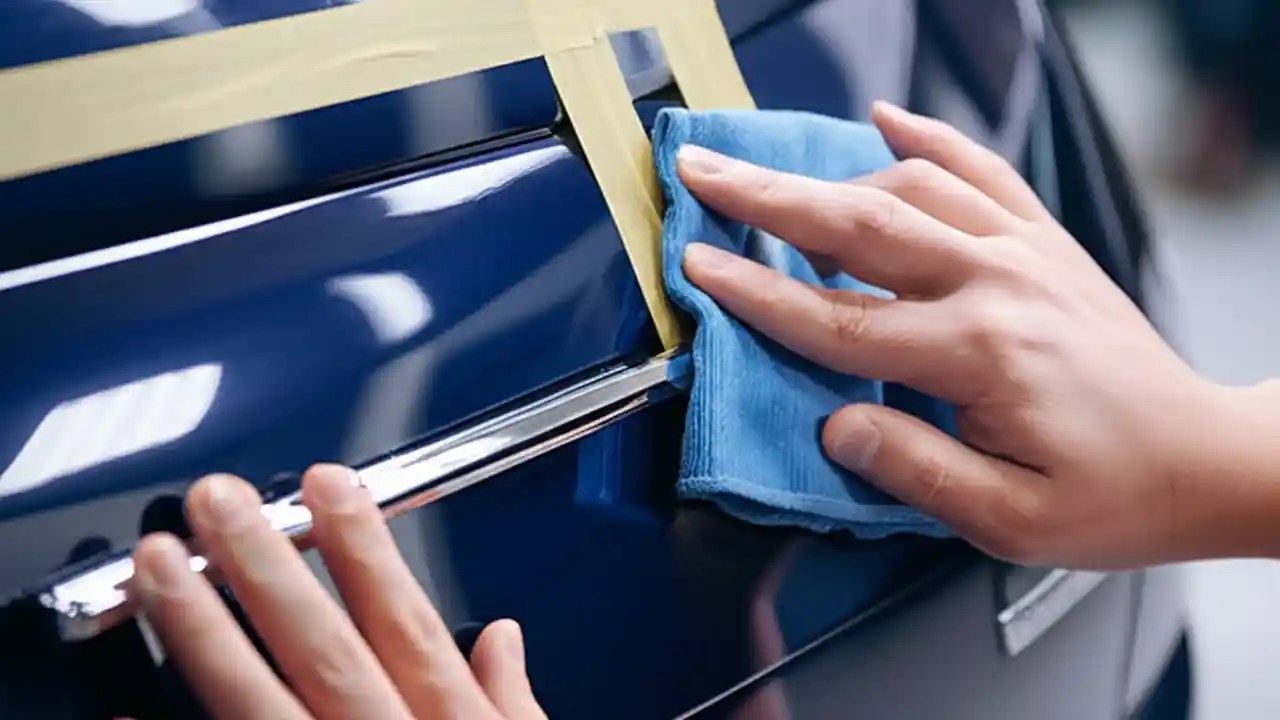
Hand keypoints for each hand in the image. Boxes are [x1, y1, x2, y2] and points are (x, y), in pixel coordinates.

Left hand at [129, 466, 545, 718]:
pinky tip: (117, 713)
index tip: (328, 488)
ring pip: (258, 706)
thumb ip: (514, 701)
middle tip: (219, 505)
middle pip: (321, 649)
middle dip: (269, 569)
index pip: (403, 620)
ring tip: (163, 568)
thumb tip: (506, 636)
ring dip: (207, 634)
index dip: (364, 549)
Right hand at [678, 101, 1279, 569]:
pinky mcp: (1044, 242)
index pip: (838, 319)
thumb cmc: (1111, 495)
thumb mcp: (1010, 519)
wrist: (1200, 458)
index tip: (698, 265)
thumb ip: (915, 471)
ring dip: (830, 174)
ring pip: (910, 187)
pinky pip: (982, 170)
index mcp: (980, 353)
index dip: (757, 293)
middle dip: (766, 196)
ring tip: (771, 172)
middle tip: (703, 171)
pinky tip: (888, 120)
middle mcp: (998, 282)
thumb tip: (835, 428)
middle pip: (858, 226)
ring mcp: (1024, 251)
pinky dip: (931, 140)